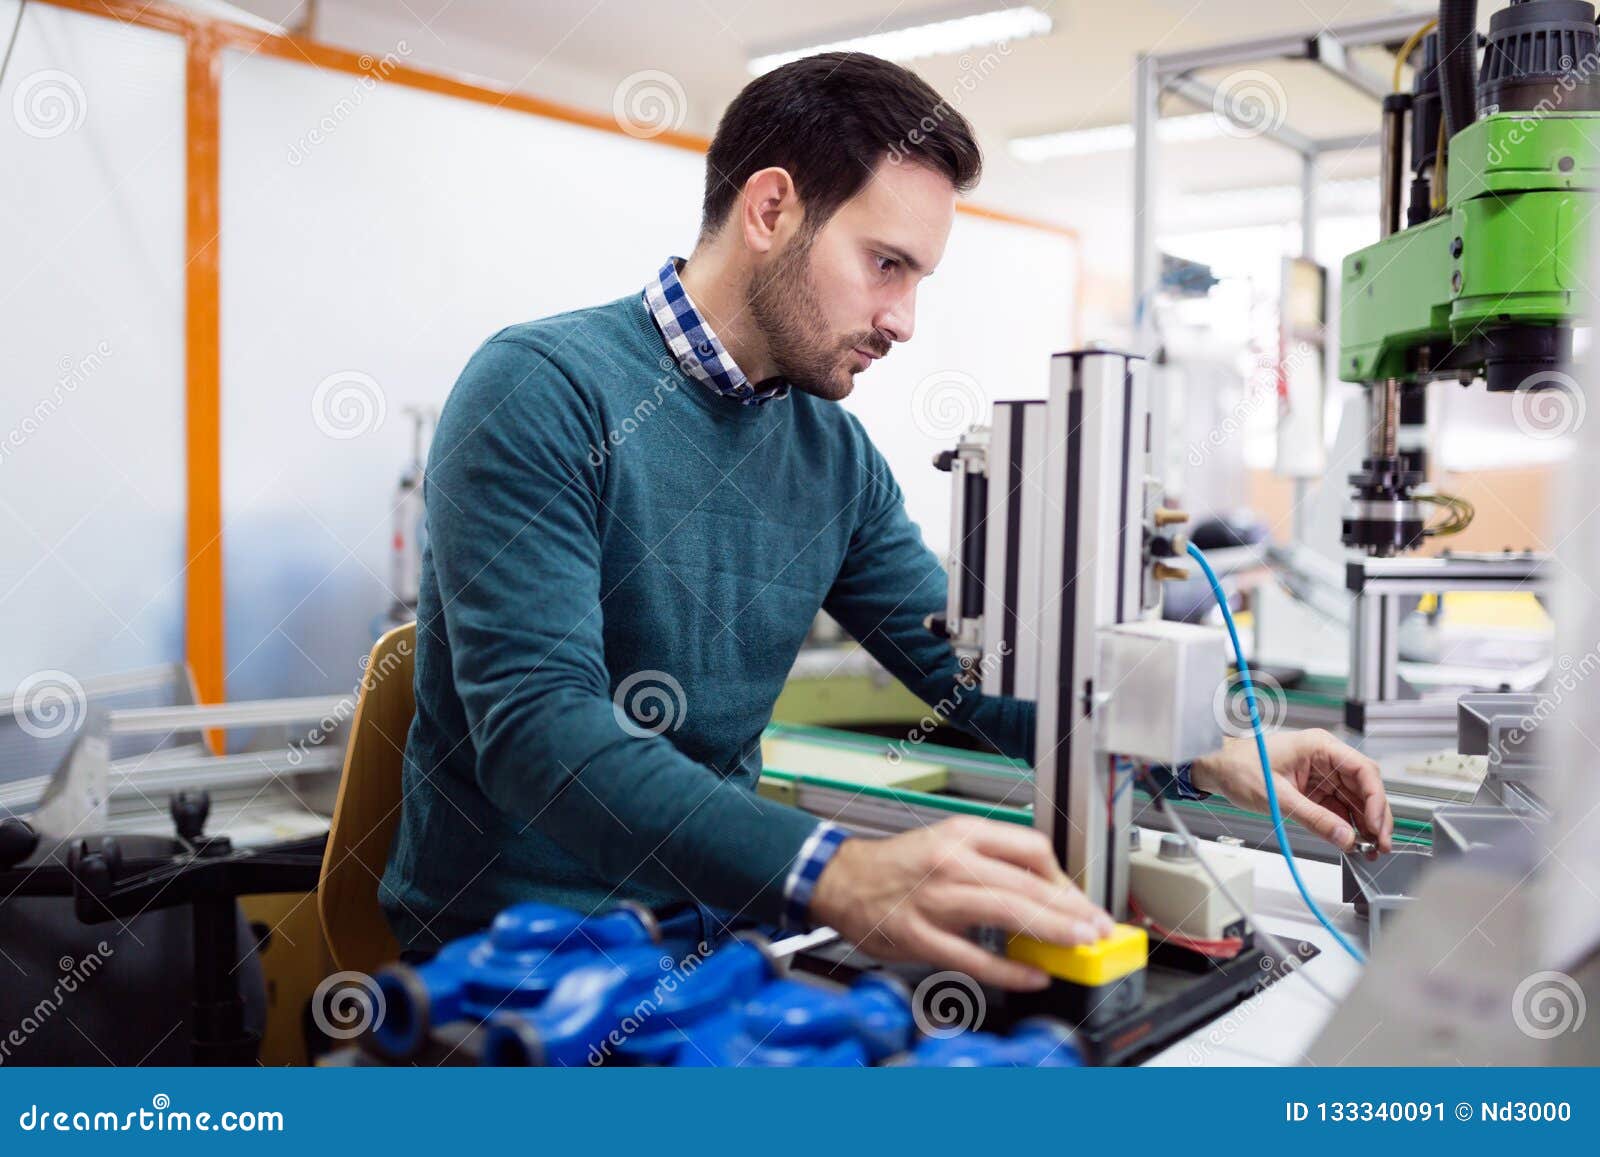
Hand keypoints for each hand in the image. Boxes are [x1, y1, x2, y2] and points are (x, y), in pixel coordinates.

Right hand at [808, 816, 1113, 990]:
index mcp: (963, 834)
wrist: (842, 880)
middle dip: (1072, 909)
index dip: (1063, 877)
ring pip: (1008, 913)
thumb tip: (1046, 888)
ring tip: (1080, 945)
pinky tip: (1033, 975)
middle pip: (1029, 883)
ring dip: (1053, 931)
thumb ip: (993, 858)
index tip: (1078, 899)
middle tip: (1098, 927)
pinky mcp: (922, 937)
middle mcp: (952, 862)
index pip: (1031, 848)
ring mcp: (937, 900)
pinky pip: (976, 958)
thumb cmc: (899, 864)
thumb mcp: (948, 841)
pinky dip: (1010, 970)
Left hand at [1189, 728, 1393, 856]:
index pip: (1363, 771)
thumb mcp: (1277, 797)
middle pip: (1365, 787)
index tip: (1376, 827)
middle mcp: (1326, 758)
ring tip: (1370, 851)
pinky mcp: (1315, 790)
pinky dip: (1348, 826)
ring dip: (1364, 825)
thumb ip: (1313, 818)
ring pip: (1356, 800)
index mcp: (1320, 746)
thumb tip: (1344, 837)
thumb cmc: (1239, 768)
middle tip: (1380, 846)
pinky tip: (1353, 843)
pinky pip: (1339, 808)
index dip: (1375, 800)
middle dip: (1375, 818)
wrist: (1217, 768)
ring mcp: (1322, 775)